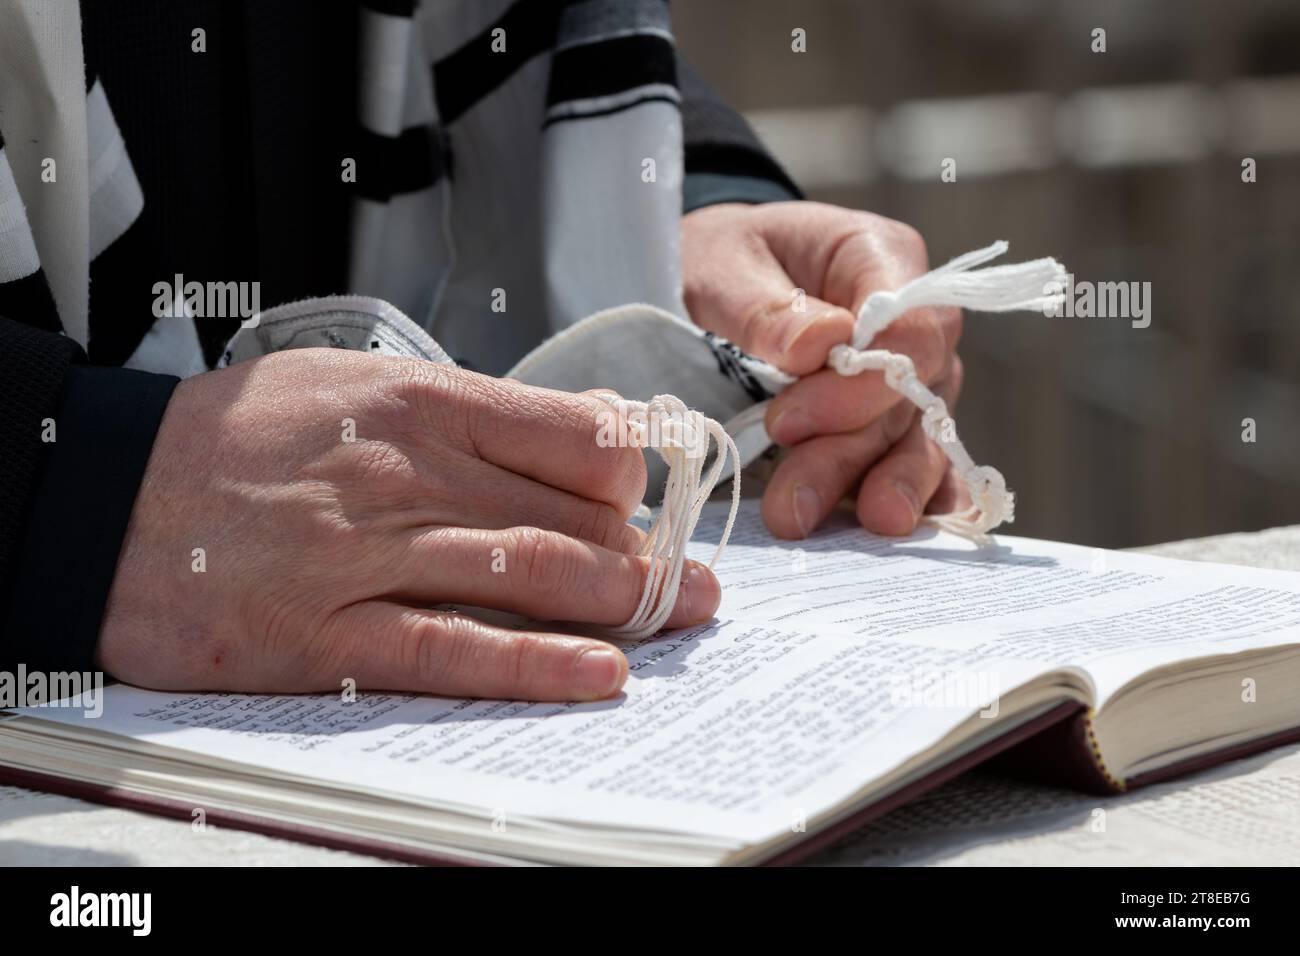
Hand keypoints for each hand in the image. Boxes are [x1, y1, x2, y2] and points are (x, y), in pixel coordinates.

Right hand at [96, 350, 720, 700]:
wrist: (107, 493)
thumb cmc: (239, 439)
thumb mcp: (352, 383)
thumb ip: (457, 414)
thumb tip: (559, 444)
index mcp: (419, 402)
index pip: (573, 434)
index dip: (629, 475)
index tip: (647, 503)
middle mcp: (406, 473)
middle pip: (566, 515)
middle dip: (644, 554)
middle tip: (692, 583)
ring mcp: (366, 557)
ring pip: (527, 577)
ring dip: (617, 604)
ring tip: (675, 621)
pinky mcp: (325, 635)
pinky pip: (451, 651)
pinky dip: (532, 665)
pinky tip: (594, 674)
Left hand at [681, 201, 965, 538]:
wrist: (715, 275)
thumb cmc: (722, 258)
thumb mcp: (723, 267)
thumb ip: (769, 308)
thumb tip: (823, 343)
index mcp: (881, 259)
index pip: (907, 330)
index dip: (860, 387)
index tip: (788, 422)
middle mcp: (914, 322)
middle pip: (908, 397)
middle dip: (851, 456)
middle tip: (792, 507)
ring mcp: (910, 377)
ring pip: (911, 438)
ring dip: (875, 488)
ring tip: (849, 529)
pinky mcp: (893, 420)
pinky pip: (913, 459)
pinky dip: (913, 498)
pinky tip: (904, 534)